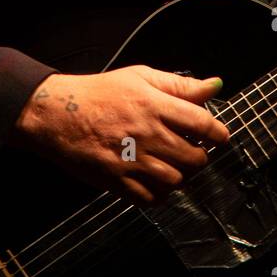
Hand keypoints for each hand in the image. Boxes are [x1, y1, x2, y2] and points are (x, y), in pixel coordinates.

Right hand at [10, 66, 230, 205]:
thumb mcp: (141, 77)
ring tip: (174, 166)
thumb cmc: (100, 93)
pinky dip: (159, 194)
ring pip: (175, 180)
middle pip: (193, 157)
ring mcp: (131, 159)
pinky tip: (156, 181)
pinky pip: (150, 198)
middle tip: (192, 151)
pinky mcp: (116, 180)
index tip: (219, 137)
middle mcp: (147, 133)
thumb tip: (215, 86)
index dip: (218, 133)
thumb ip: (180, 85)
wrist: (57, 115)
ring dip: (181, 176)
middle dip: (199, 157)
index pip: (202, 122)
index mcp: (154, 105)